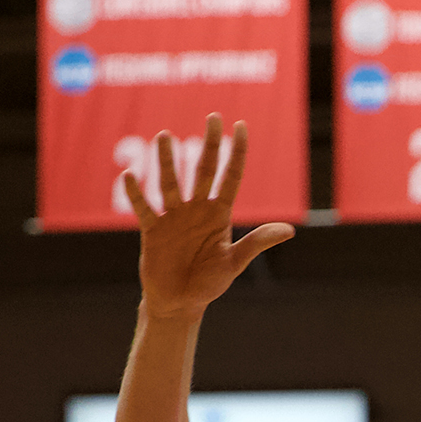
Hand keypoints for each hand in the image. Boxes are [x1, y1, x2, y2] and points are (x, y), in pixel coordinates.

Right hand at [125, 114, 294, 318]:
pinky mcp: (153, 230)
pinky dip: (136, 194)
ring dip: (168, 161)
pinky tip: (131, 175)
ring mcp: (174, 217)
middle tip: (213, 117)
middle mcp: (197, 210)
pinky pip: (145, 208)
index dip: (237, 153)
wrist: (179, 303)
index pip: (231, 177)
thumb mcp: (234, 263)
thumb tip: (289, 230)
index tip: (241, 126)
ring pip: (171, 183)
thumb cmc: (209, 284)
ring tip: (164, 135)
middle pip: (203, 170)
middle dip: (209, 145)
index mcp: (219, 215)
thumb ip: (257, 243)